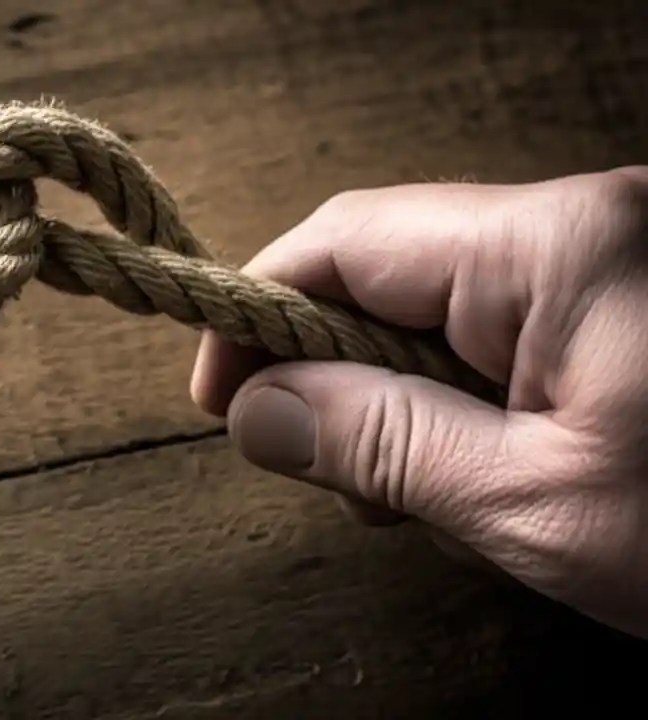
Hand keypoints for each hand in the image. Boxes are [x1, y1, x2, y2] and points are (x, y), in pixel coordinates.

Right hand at [191, 166, 647, 638]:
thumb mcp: (537, 506)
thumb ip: (382, 445)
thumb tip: (254, 410)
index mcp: (558, 246)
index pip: (344, 244)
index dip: (258, 315)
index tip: (221, 401)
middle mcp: (586, 223)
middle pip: (388, 271)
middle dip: (334, 373)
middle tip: (334, 479)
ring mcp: (614, 259)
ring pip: (440, 309)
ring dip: (399, 401)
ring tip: (422, 499)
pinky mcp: (629, 306)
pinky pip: (505, 332)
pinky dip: (464, 405)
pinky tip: (480, 477)